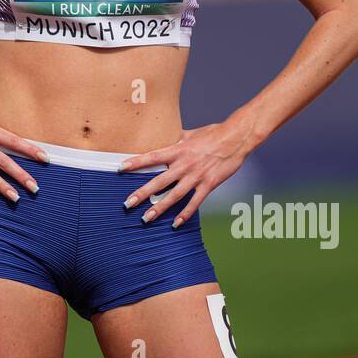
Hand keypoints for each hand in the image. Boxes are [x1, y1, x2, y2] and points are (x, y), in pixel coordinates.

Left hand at [118, 115, 260, 227]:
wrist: (236, 138)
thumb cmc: (213, 133)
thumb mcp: (190, 134)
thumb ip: (176, 139)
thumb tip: (165, 137)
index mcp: (178, 150)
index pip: (152, 157)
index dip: (136, 162)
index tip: (120, 168)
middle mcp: (184, 164)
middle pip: (159, 181)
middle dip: (142, 193)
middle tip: (128, 203)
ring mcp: (196, 176)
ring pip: (174, 195)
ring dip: (159, 208)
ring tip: (146, 218)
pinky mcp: (209, 184)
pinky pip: (195, 202)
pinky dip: (185, 214)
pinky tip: (176, 224)